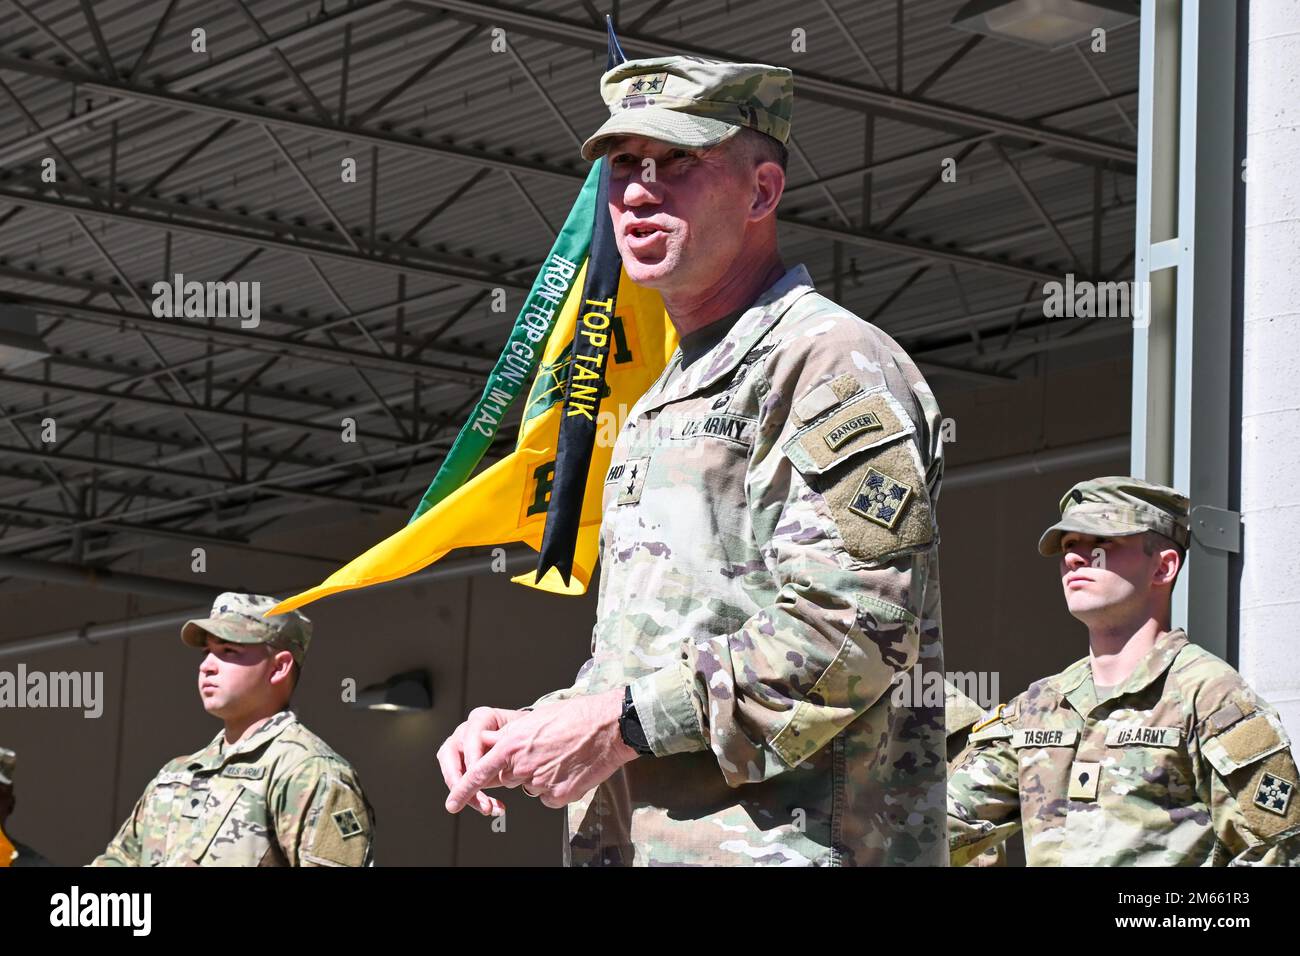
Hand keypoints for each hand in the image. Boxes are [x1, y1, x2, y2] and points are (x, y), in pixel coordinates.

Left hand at [445, 688, 637, 811]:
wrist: (609, 726)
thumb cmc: (576, 717)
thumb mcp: (535, 719)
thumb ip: (511, 736)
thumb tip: (495, 745)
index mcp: (513, 743)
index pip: (480, 772)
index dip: (463, 790)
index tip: (452, 803)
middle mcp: (523, 764)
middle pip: (509, 778)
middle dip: (520, 770)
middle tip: (544, 752)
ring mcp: (541, 781)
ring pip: (530, 787)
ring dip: (541, 778)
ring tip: (562, 757)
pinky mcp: (558, 795)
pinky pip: (549, 797)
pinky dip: (557, 788)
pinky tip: (570, 771)